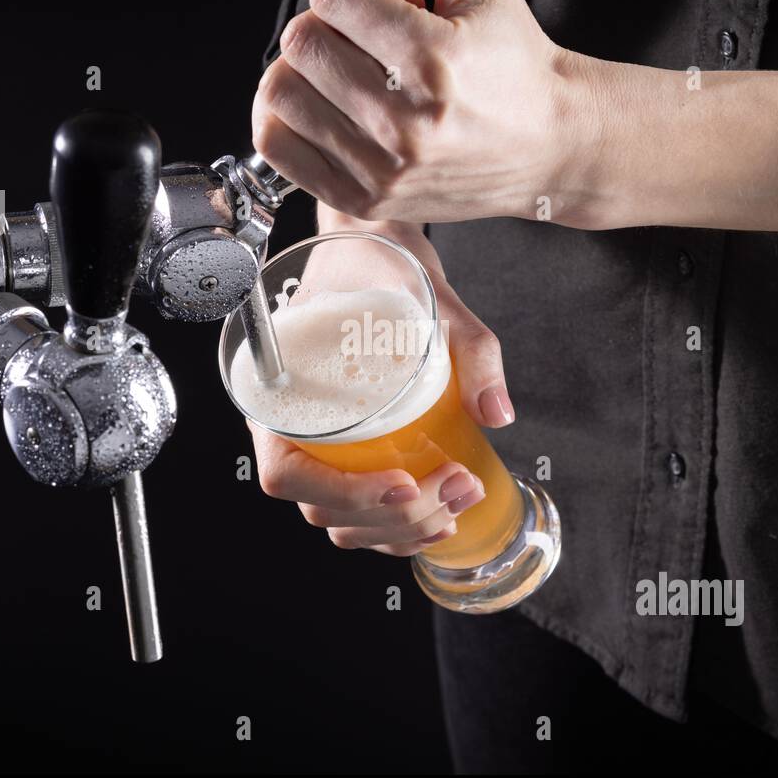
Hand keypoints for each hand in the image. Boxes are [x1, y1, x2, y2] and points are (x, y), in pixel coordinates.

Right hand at [248, 204, 513, 555]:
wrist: (371, 246)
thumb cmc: (379, 263)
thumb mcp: (430, 297)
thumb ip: (471, 349)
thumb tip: (497, 412)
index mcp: (279, 391)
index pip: (284, 471)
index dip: (342, 491)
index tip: (403, 482)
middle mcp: (288, 426)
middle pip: (320, 505)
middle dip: (394, 515)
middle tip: (456, 485)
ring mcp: (313, 445)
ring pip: (340, 520)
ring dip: (399, 529)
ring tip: (457, 500)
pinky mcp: (343, 452)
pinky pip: (355, 513)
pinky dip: (394, 530)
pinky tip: (439, 517)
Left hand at [251, 0, 572, 224]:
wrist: (548, 145)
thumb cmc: (513, 57)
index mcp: (434, 57)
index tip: (382, 5)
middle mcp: (405, 120)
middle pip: (302, 42)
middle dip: (326, 26)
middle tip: (365, 40)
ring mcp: (381, 167)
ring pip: (281, 92)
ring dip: (304, 70)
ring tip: (347, 73)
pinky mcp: (364, 200)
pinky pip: (276, 148)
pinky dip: (282, 117)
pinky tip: (318, 105)